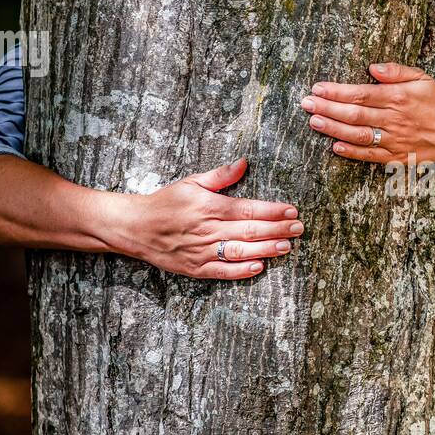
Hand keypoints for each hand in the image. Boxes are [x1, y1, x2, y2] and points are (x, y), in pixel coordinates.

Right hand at [110, 158, 301, 279]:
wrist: (135, 227)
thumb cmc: (166, 202)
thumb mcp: (191, 182)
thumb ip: (220, 175)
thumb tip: (244, 162)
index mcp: (208, 206)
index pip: (247, 208)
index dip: (272, 211)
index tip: (292, 211)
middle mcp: (208, 230)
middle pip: (250, 230)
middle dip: (278, 229)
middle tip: (299, 229)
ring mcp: (202, 251)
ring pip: (241, 251)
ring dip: (266, 249)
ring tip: (287, 247)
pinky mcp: (196, 268)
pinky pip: (223, 272)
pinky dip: (242, 271)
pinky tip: (260, 267)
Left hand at [300, 62, 434, 166]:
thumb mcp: (422, 78)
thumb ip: (397, 71)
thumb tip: (372, 67)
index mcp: (399, 97)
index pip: (361, 94)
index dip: (337, 91)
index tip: (317, 87)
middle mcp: (395, 120)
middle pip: (355, 114)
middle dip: (327, 108)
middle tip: (305, 103)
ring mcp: (395, 140)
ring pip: (359, 135)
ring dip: (334, 129)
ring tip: (313, 121)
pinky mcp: (396, 157)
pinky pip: (371, 156)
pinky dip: (352, 153)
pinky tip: (335, 146)